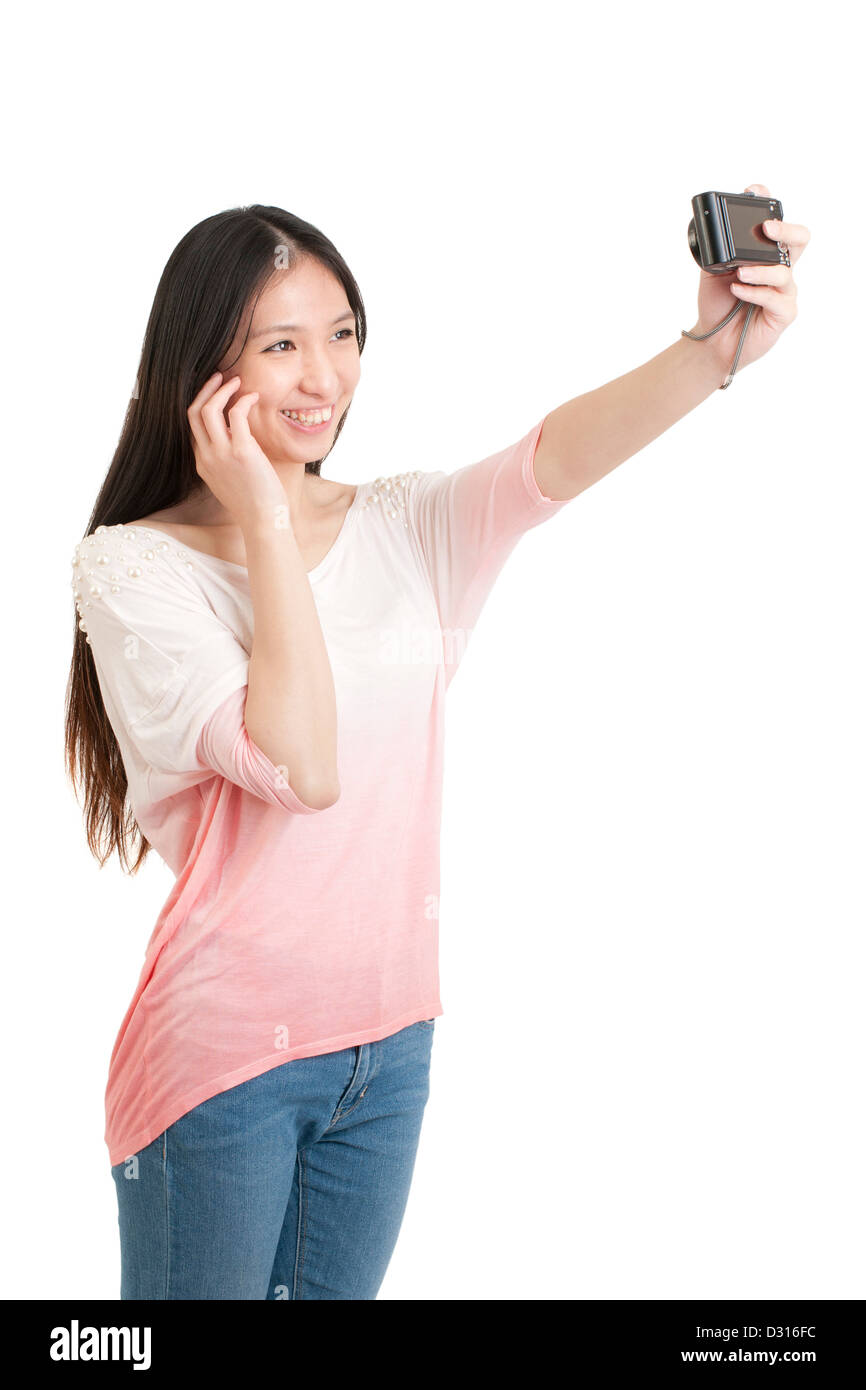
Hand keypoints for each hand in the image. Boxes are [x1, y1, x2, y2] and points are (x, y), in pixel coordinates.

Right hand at [187, 373, 287, 529]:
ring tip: (237, 381)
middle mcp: (206, 456)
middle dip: (205, 389)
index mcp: (202, 463)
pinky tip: (254, 397)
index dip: (201, 403)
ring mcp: (221, 454)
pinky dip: (243, 401)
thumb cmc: (254, 504)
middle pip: (193, 412)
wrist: (263, 522)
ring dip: (222, 390)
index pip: (191, 426)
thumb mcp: (232, 481)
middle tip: (220, 376)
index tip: (214, 391)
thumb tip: (238, 440)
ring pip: (208, 409)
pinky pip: (236, 414)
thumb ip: (228, 460)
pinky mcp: (241, 452)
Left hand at [687, 182, 809, 376]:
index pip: (776, 223)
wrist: (712, 340)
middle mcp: (779, 268)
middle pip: (799, 239)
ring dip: (761, 269)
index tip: (753, 191)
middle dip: (786, 229)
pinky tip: (739, 290)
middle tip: (768, 228)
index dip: (770, 204)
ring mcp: (784, 290)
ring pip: (784, 270)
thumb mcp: (713, 271)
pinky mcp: (784, 313)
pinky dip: (756, 292)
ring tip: (740, 272)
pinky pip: (776, 298)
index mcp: (765, 253)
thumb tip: (718, 233)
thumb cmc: (718, 304)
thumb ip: (720, 251)